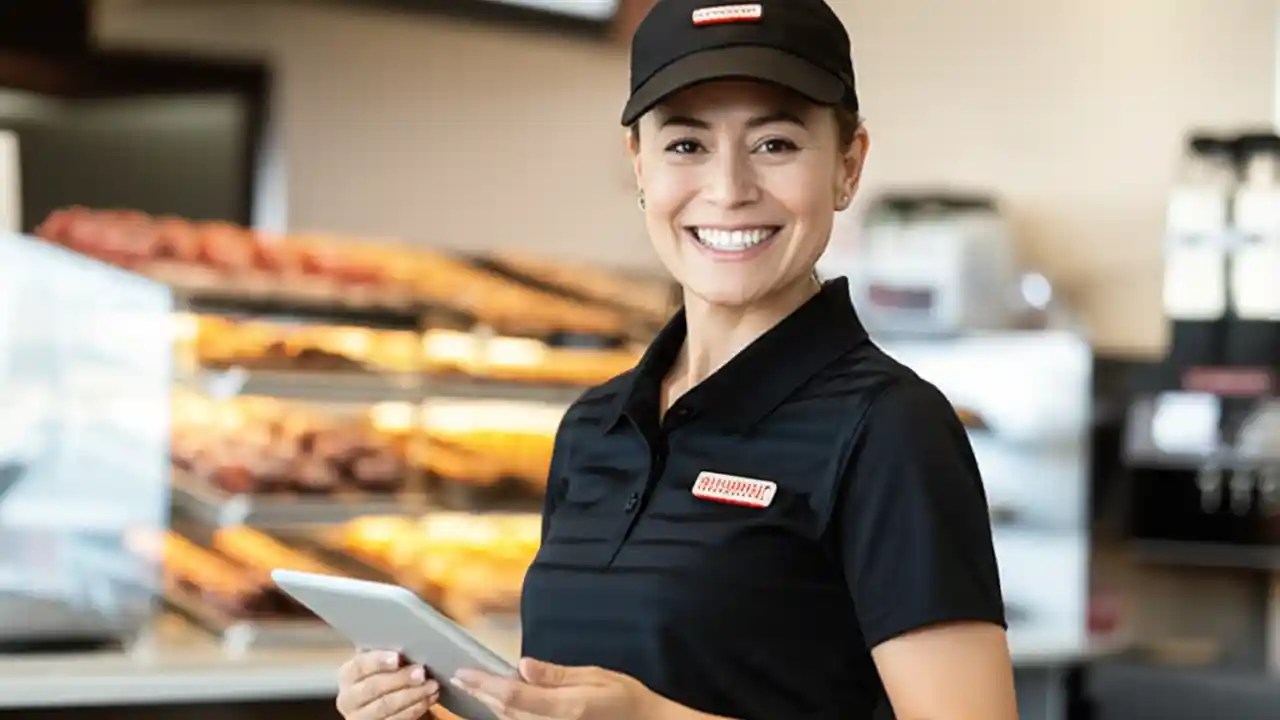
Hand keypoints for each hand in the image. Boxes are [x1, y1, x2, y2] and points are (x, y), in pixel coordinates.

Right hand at [336, 650, 441, 719]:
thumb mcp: (383, 662)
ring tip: (432, 685)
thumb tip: (409, 641)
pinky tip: (429, 698)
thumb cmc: (387, 675)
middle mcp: (348, 698)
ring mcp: (360, 717)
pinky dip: (416, 708)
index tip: (397, 657)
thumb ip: (389, 653)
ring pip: (385, 707)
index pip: (359, 666)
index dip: (378, 661)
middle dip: (400, 679)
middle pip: (372, 688)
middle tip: (421, 672)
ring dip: (413, 695)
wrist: (386, 702)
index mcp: (348, 675)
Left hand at [450, 657, 673, 719]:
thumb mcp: (597, 677)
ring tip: (476, 689)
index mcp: (566, 708)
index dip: (484, 684)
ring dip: (492, 707)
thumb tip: (523, 666)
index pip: (513, 695)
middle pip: (507, 713)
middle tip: (462, 678)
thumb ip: (557, 675)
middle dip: (482, 695)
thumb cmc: (627, 699)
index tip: (463, 673)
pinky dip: (510, 717)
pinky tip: (503, 706)